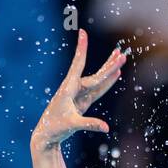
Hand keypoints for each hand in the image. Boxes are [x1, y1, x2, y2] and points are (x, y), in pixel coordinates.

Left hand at [31, 30, 125, 151]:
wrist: (47, 135)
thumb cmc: (55, 127)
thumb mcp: (72, 125)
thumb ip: (89, 124)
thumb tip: (106, 128)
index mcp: (68, 87)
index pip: (78, 64)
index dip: (82, 48)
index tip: (83, 32)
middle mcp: (74, 87)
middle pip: (95, 74)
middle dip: (109, 64)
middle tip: (120, 52)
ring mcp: (80, 94)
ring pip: (98, 80)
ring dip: (110, 69)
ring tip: (120, 57)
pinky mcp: (83, 102)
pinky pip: (98, 90)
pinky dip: (108, 83)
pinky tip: (116, 75)